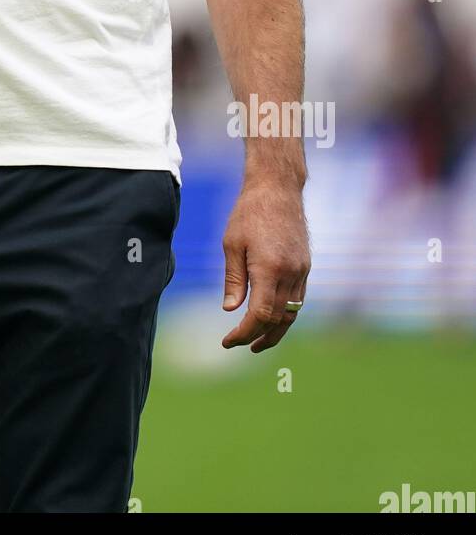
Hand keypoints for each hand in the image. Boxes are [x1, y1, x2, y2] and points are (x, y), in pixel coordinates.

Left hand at [220, 178, 310, 352]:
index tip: (228, 342)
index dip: (244, 333)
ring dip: (276, 332)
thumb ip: (234, 279)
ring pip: (292, 314)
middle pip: (277, 320)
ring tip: (258, 344)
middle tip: (239, 345)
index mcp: (270, 269)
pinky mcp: (306, 266)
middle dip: (258, 337)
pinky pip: (298, 300)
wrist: (278, 188)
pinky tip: (272, 319)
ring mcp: (302, 271)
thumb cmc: (249, 212)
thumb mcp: (232, 244)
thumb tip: (230, 310)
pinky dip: (286, 315)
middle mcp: (290, 274)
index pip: (260, 315)